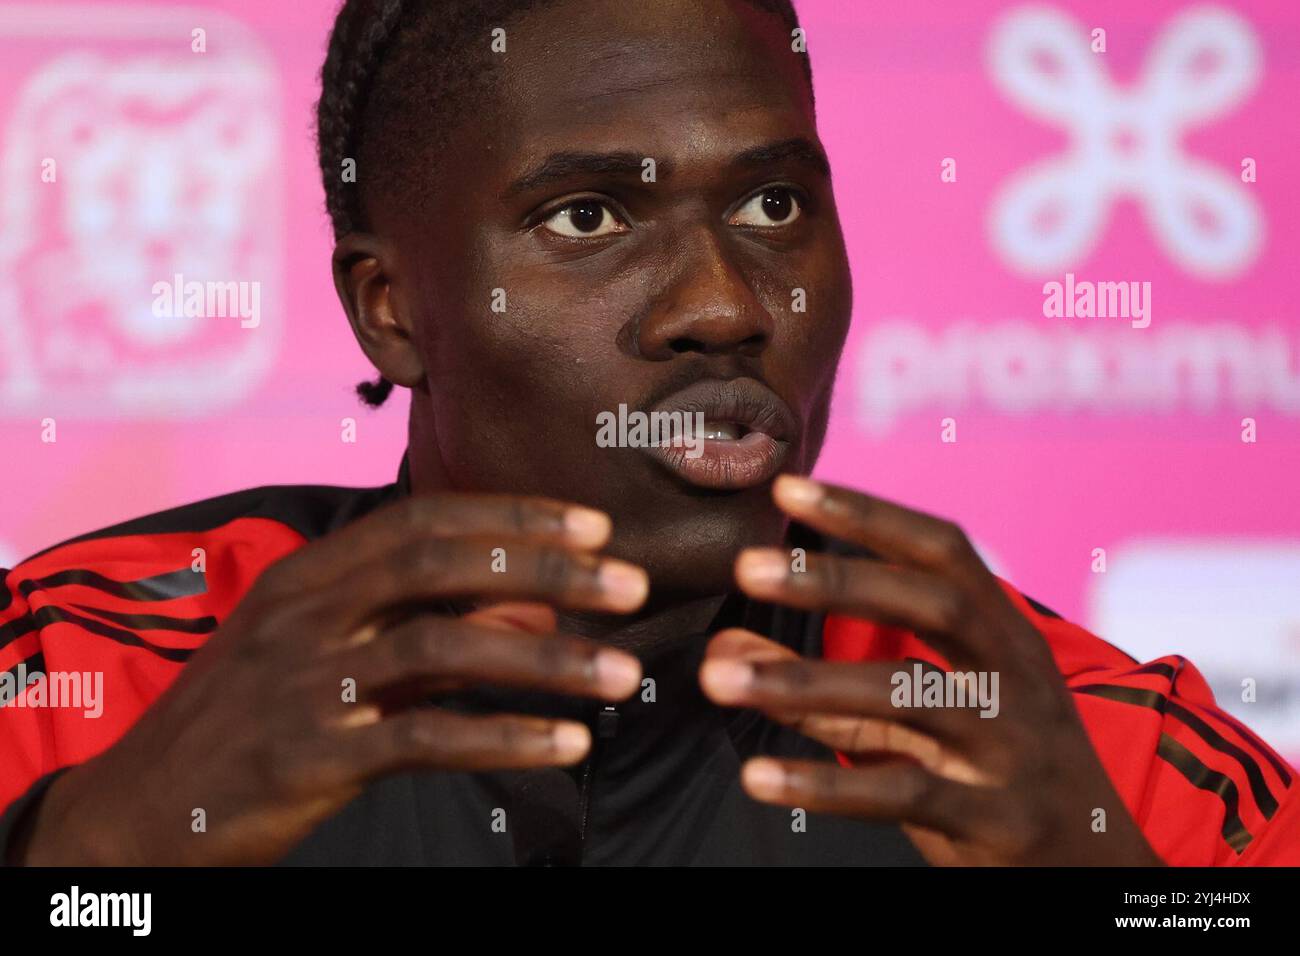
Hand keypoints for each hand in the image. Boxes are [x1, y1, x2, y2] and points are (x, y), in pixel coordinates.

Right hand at [20, 493, 646, 865]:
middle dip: (547, 569)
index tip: (594, 527)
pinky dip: (506, 737)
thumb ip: (416, 626)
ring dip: (547, 659)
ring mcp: (304, 682)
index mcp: (308, 574)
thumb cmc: (242, 721)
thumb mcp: (317, 653)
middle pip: (442, 565)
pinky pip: (426, 738)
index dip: (515, 518)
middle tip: (630, 583)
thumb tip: (531, 617)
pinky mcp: (310, 757)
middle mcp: (305, 612)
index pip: (425, 520)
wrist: (137, 810)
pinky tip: (567, 744)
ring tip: (622, 673)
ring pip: (445, 647)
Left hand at [699, 475, 1160, 865]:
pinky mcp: (996, 818)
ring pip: (909, 697)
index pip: (941, 551)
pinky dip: (826, 785)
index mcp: (1004, 635)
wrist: (1094, 870)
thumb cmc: (993, 773)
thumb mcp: (915, 720)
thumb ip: (823, 688)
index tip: (788, 488)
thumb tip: (724, 647)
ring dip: (805, 681)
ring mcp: (1012, 747)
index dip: (868, 514)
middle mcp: (1016, 678)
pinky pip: (903, 791)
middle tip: (746, 567)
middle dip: (838, 580)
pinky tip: (759, 778)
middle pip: (934, 604)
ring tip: (719, 678)